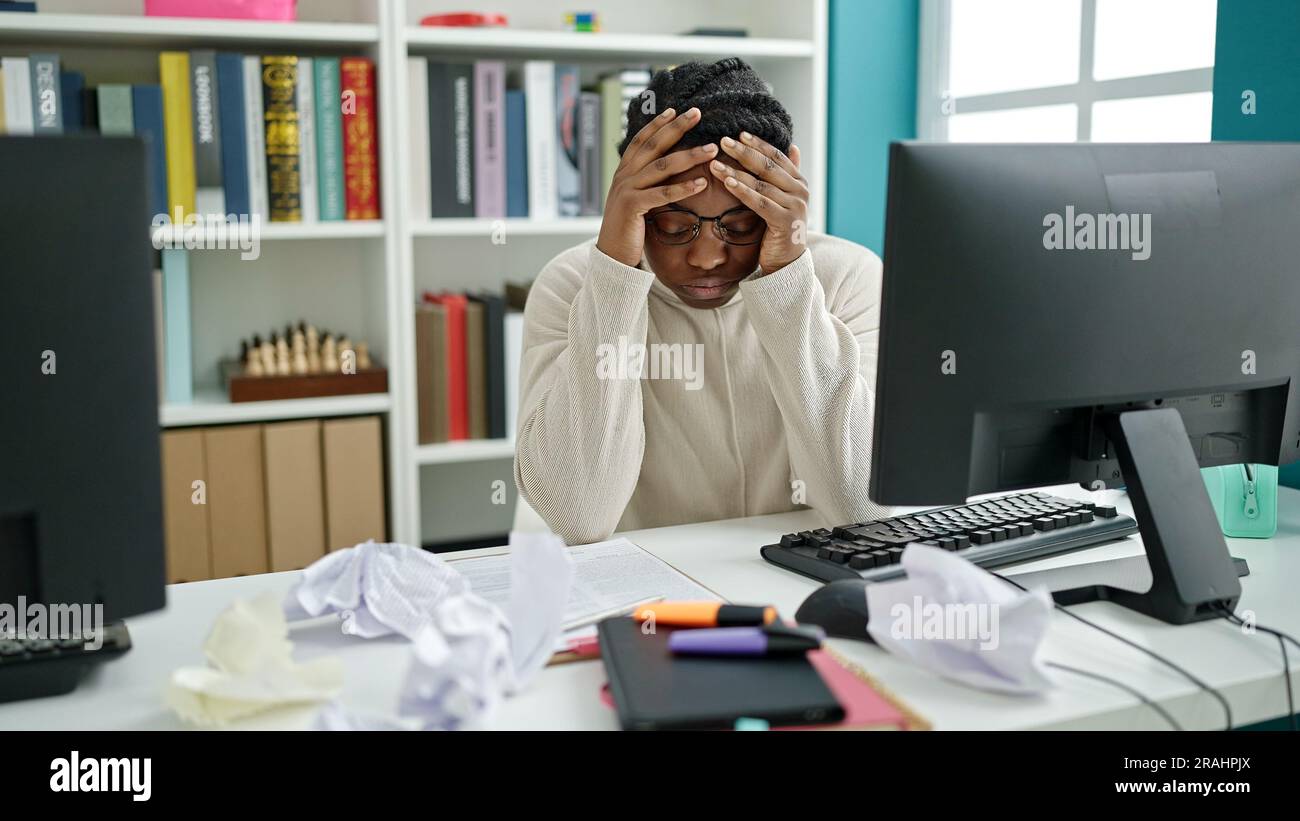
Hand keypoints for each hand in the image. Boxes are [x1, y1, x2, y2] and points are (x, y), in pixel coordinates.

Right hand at [596, 107, 718, 267]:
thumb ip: (647, 184)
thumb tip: (666, 172)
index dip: (657, 124)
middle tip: (697, 112)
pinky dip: (683, 187)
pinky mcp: (632, 207)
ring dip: (689, 155)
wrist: (610, 256)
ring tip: (712, 149)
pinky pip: (662, 194)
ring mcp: (626, 190)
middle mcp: (623, 176)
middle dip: (676, 127)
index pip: (642, 140)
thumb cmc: (628, 230)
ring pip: (662, 166)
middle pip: (654, 145)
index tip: (675, 110)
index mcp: (624, 172)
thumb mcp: (636, 201)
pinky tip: (701, 183)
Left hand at [711, 132, 808, 273]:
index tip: (738, 133)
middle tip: (723, 141)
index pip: (777, 156)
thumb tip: (793, 146)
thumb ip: (787, 175)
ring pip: (761, 184)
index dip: (757, 144)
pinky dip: (742, 191)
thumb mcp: (785, 199)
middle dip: (744, 152)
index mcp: (799, 182)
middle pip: (768, 166)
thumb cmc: (779, 229)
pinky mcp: (784, 221)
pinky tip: (727, 182)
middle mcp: (800, 191)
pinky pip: (759, 202)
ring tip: (716, 162)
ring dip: (736, 171)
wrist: (786, 263)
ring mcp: (794, 206)